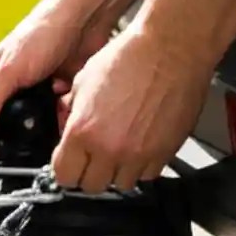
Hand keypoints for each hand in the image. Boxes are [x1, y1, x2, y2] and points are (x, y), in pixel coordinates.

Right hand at [0, 5, 114, 159]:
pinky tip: (67, 105)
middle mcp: (15, 86)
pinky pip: (60, 116)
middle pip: (12, 125)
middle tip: (27, 144)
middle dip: (20, 133)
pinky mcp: (62, 92)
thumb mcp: (10, 71)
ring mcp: (39, 91)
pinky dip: (64, 115)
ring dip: (45, 124)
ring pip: (38, 123)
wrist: (84, 18)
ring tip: (53, 116)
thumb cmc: (42, 32)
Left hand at [51, 26, 211, 192]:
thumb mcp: (84, 80)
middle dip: (87, 173)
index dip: (64, 169)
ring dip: (115, 172)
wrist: (171, 50)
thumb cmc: (131, 57)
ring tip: (117, 150)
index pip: (63, 175)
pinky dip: (141, 166)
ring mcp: (140, 154)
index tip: (67, 162)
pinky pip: (147, 175)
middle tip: (91, 157)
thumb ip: (71, 110)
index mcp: (83, 132)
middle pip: (91, 186)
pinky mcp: (165, 153)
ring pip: (120, 184)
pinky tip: (138, 146)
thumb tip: (66, 123)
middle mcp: (110, 149)